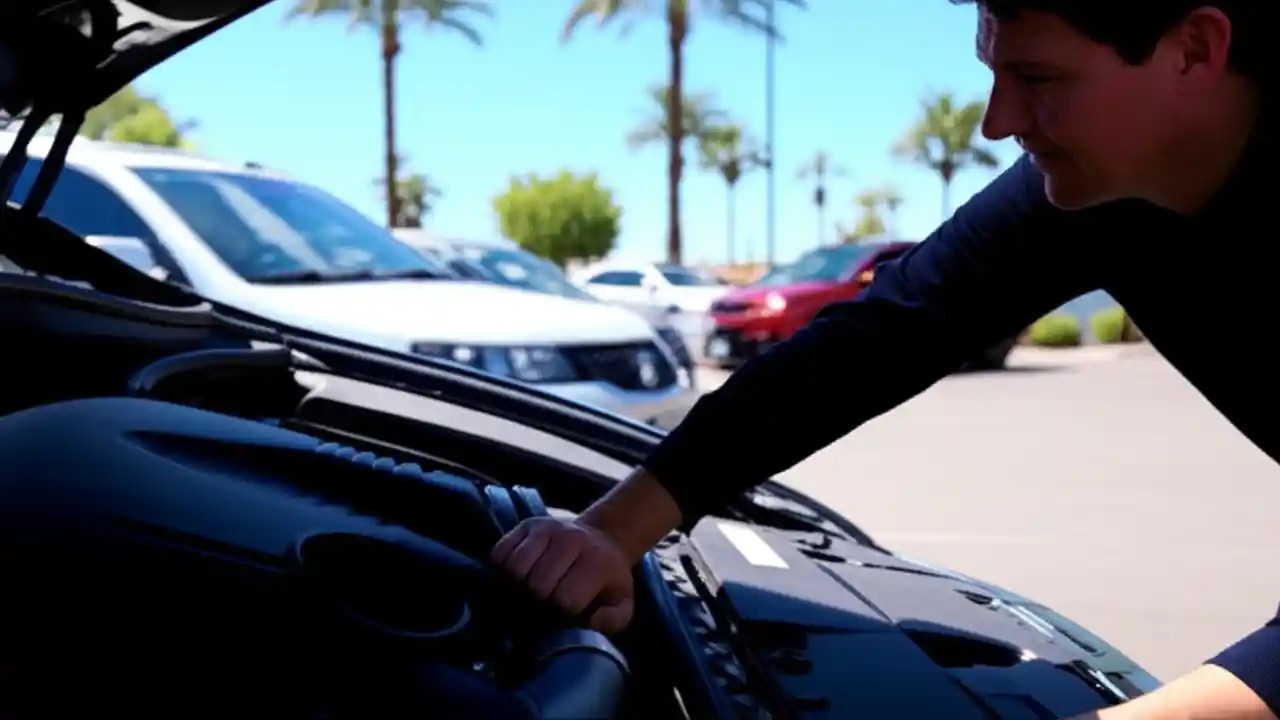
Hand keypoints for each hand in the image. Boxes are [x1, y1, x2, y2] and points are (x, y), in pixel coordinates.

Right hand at [490, 516, 634, 633]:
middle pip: (537, 584)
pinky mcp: (526, 525)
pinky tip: (517, 577)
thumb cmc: (606, 579)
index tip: (565, 613)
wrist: (602, 539)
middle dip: (538, 602)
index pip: (565, 598)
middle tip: (543, 604)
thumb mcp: (622, 602)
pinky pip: (500, 552)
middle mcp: (571, 539)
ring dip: (518, 586)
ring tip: (528, 592)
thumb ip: (613, 619)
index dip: (562, 613)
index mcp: (596, 561)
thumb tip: (589, 622)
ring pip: (516, 567)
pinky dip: (502, 569)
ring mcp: (546, 528)